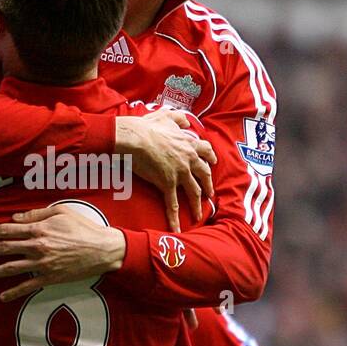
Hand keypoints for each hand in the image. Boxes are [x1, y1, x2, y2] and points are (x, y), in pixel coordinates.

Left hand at [0, 204, 126, 302]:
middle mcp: (37, 246)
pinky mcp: (49, 278)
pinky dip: (13, 292)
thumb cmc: (83, 228)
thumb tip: (16, 217)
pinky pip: (27, 286)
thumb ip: (37, 214)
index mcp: (38, 229)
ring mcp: (42, 264)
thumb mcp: (61, 212)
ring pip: (11, 268)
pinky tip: (3, 296)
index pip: (7, 230)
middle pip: (4, 249)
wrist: (102, 250)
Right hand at [115, 110, 215, 231]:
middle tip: (210, 193)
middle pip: (204, 174)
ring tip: (200, 214)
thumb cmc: (147, 126)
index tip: (212, 162)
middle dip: (208, 184)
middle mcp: (188, 159)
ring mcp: (180, 173)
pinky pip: (173, 205)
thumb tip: (187, 123)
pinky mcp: (167, 184)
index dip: (210, 158)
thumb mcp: (166, 116)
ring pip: (194, 191)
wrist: (135, 138)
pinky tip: (177, 230)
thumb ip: (179, 118)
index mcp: (188, 143)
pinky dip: (175, 218)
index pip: (206, 151)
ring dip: (197, 204)